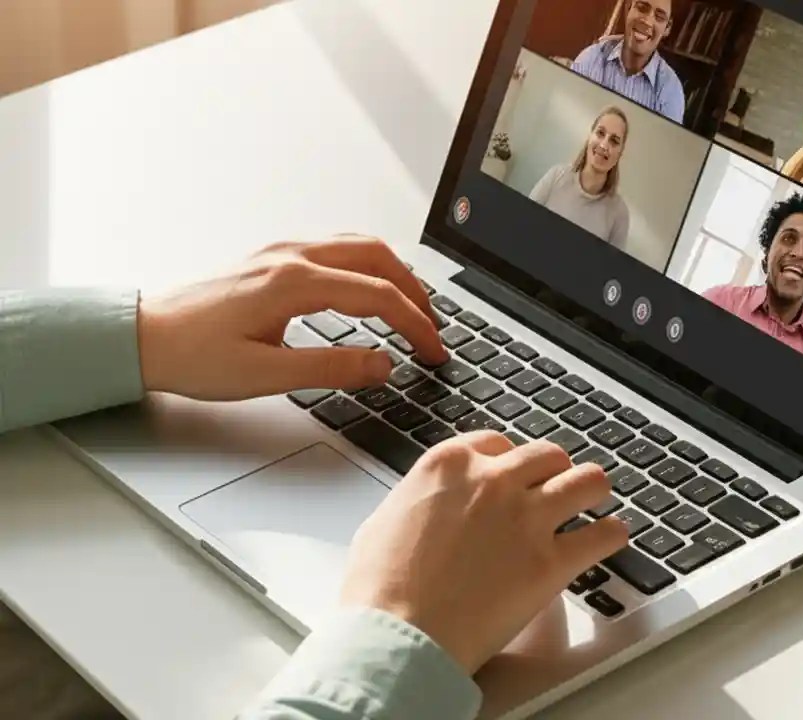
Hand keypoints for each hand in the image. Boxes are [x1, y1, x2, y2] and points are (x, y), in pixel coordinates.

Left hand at [137, 235, 447, 400]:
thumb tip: (383, 366)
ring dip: (394, 273)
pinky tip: (371, 289)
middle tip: (433, 328)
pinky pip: (337, 247)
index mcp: (293, 283)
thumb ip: (332, 369)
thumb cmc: (191, 356)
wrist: (141, 337)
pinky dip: (369, 266)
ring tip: (412, 308)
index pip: (378, 296)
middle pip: (378, 257)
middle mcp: (291, 256)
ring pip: (359, 245)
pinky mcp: (273, 257)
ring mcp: (282, 251)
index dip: (415, 326)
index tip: (435, 351)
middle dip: (416, 292)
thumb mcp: (265, 376)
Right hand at [339, 432, 628, 672]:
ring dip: (592, 491)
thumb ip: (420, 501)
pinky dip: (611, 536)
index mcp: (451, 465)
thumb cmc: (379, 589)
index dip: (511, 461)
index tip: (517, 476)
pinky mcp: (552, 561)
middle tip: (555, 491)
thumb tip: (428, 506)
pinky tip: (609, 539)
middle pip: (548, 456)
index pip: (498, 444)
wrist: (397, 634)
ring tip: (594, 503)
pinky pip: (604, 535)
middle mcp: (495, 482)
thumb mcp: (385, 521)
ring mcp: (527, 519)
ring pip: (587, 481)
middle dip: (554, 473)